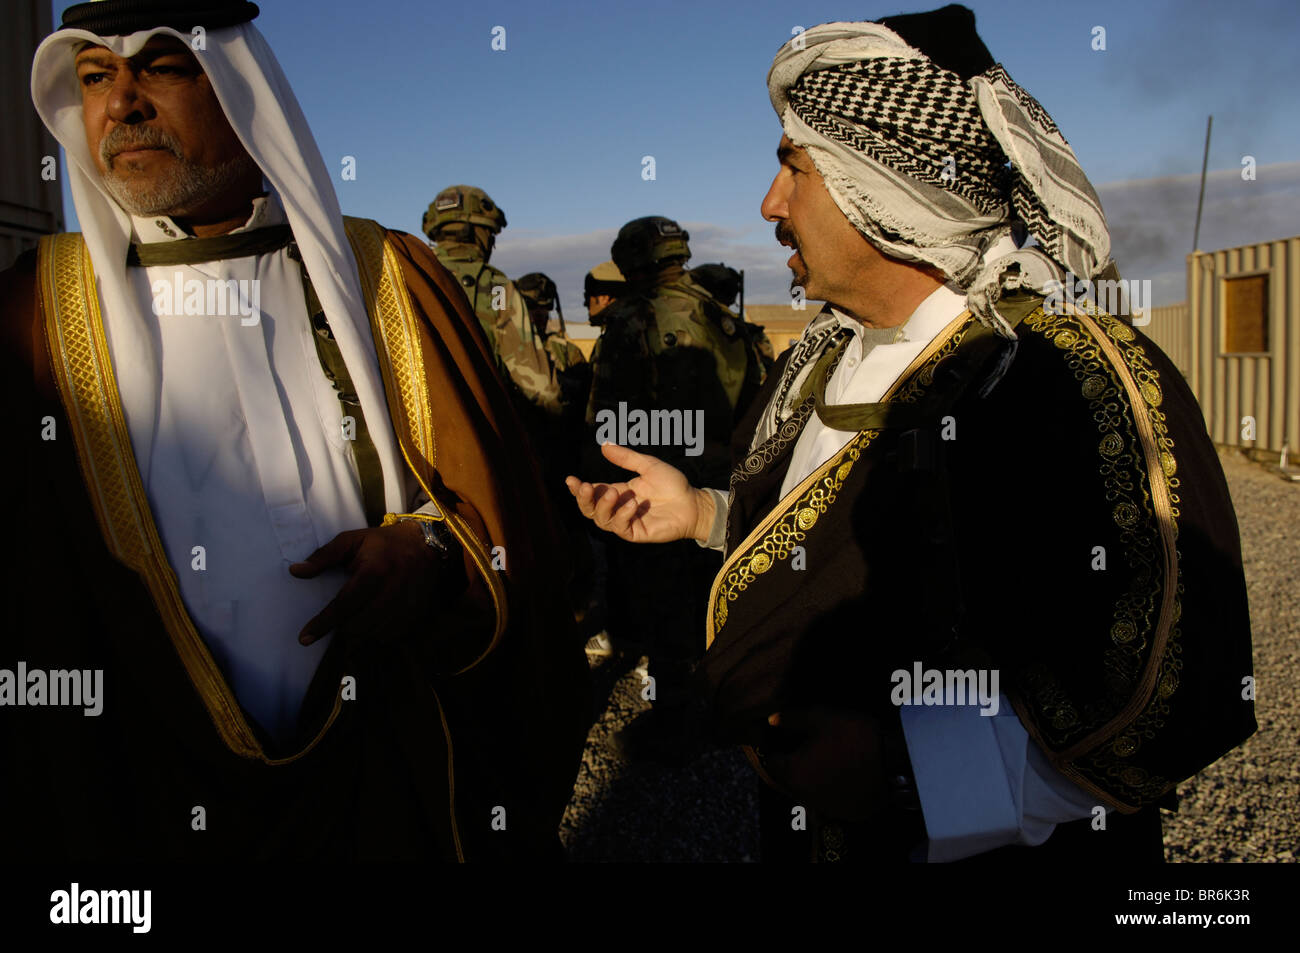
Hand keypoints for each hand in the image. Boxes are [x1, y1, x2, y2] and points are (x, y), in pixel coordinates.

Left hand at [289, 521, 456, 646]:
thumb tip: (296, 572)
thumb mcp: (352, 540)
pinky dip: (375, 634)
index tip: (304, 638)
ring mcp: (406, 607)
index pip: (343, 606)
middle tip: (334, 621)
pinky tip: (372, 620)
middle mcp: (391, 592)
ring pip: (372, 635)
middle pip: (356, 626)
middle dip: (340, 628)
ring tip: (353, 620)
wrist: (427, 546)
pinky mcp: (414, 616)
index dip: (322, 624)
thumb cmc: (384, 543)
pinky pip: (388, 637)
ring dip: (357, 632)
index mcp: (374, 572)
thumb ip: (323, 556)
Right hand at [565, 442, 713, 543]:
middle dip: (583, 499)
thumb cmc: (673, 484)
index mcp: (618, 492)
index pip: (593, 492)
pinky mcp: (636, 533)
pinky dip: (622, 515)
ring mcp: (626, 522)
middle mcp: (618, 509)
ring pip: (601, 520)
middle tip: (584, 487)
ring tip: (614, 493)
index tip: (570, 479)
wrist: (693, 502)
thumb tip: (604, 445)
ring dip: (603, 506)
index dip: (579, 488)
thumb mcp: (648, 466)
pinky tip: (631, 504)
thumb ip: (626, 458)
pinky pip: (620, 528)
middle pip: (590, 509)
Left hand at [762, 707, 887, 822]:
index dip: (774, 747)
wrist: (895, 761)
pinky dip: (829, 789)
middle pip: (788, 780)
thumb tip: (772, 720)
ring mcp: (826, 808)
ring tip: (822, 759)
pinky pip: (829, 801)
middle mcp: (805, 796)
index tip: (781, 737)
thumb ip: (792, 719)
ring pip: (808, 792)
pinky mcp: (847, 814)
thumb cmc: (853, 736)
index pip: (771, 761)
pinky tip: (840, 774)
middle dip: (791, 764)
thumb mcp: (820, 718)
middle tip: (802, 746)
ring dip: (809, 778)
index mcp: (793, 773)